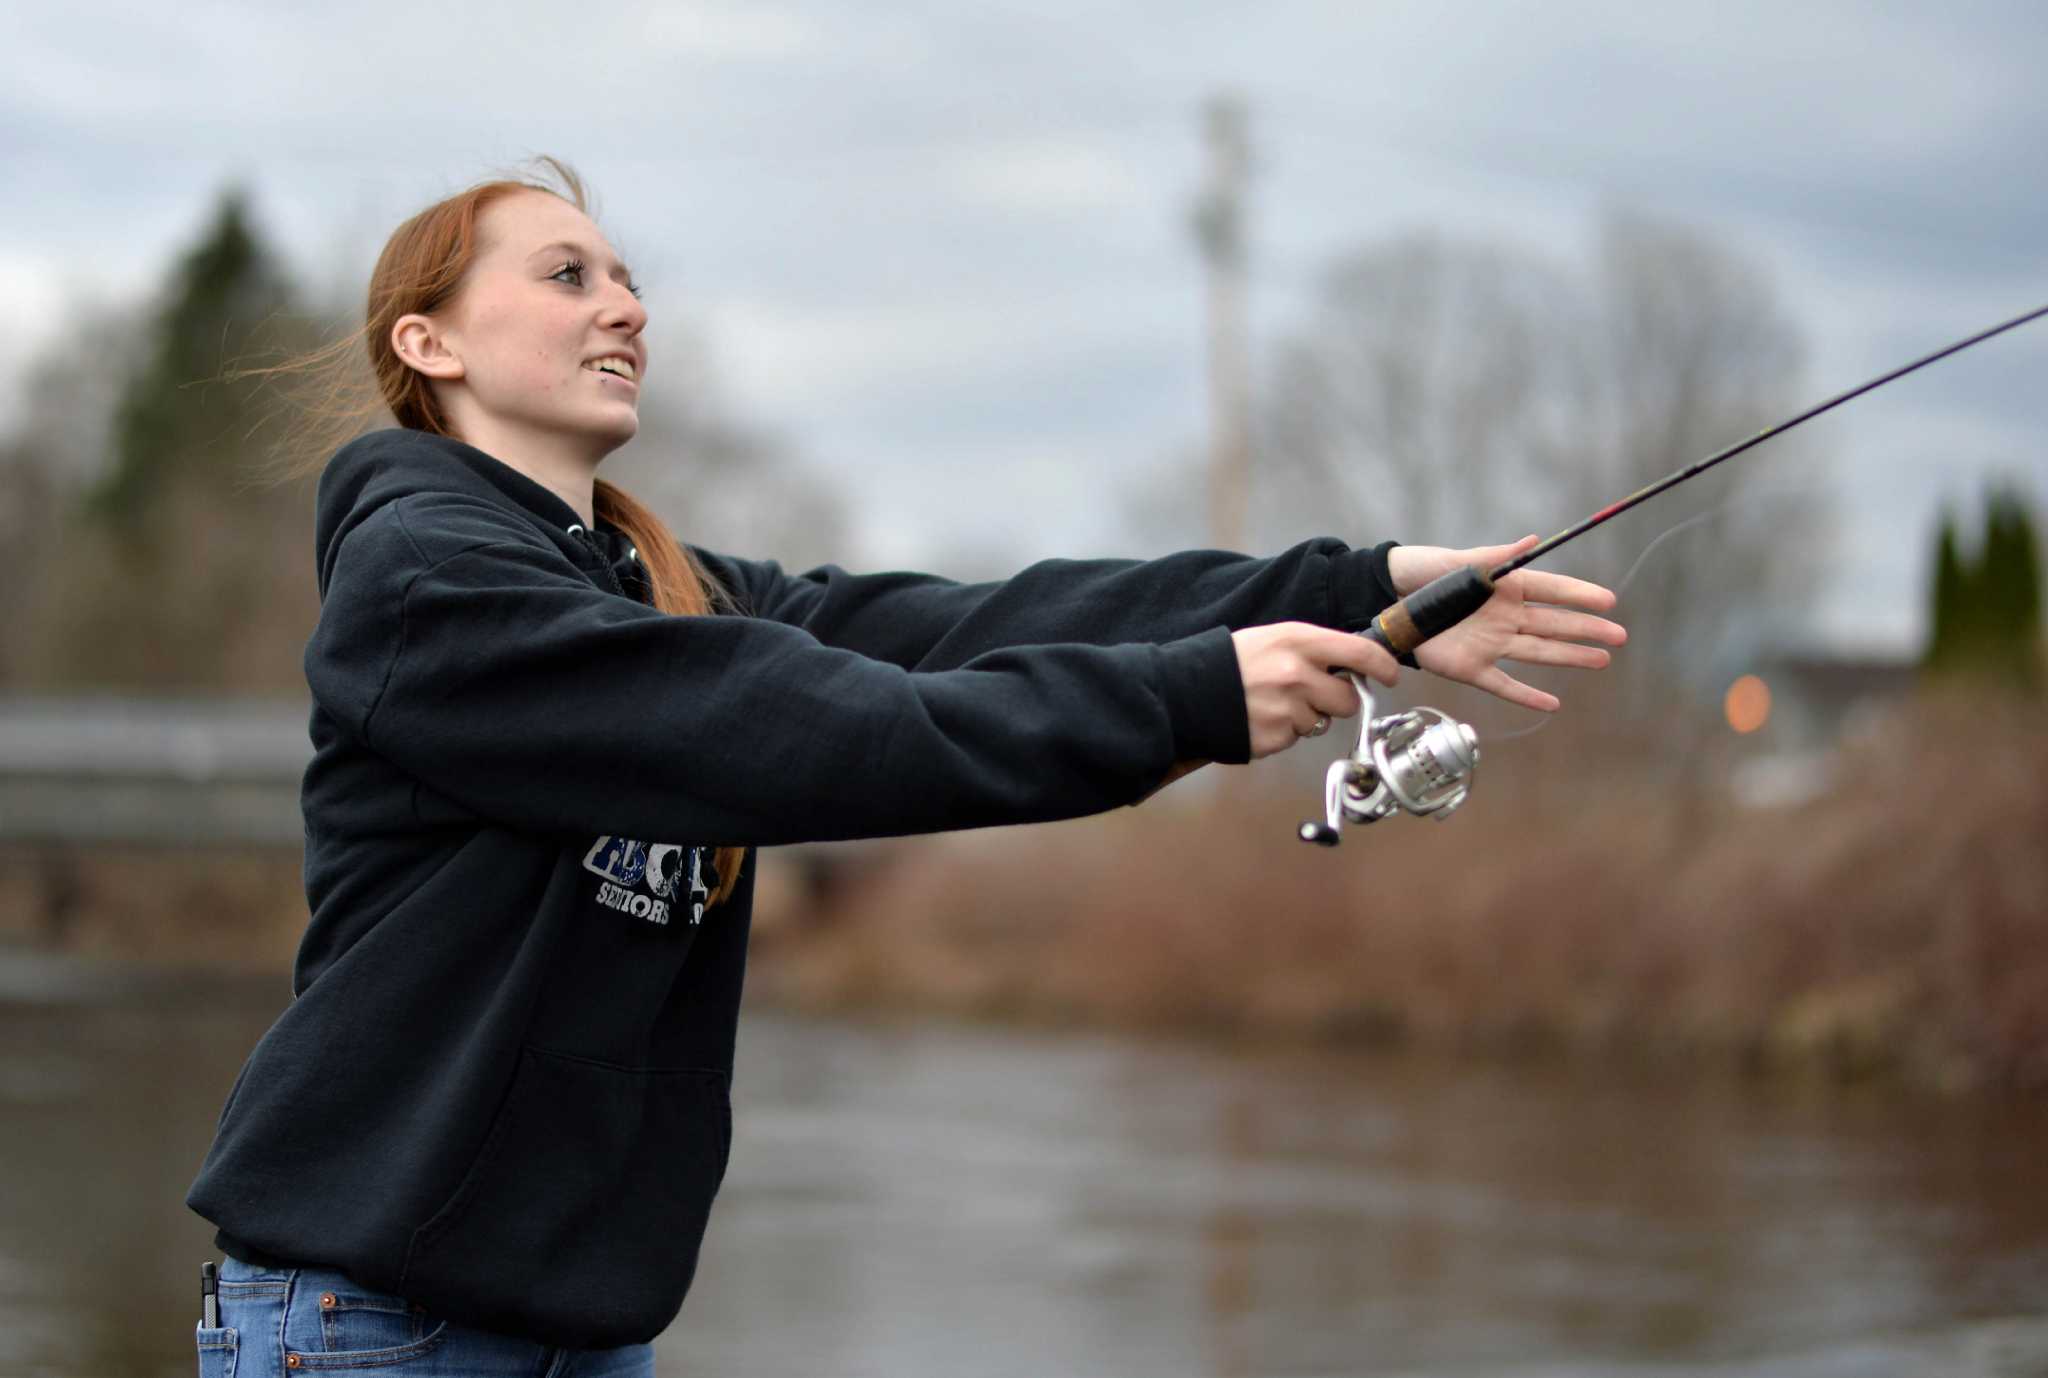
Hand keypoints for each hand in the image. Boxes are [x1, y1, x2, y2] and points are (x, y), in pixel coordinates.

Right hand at [1229, 622, 1401, 758]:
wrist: (1187, 691)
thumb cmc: (1233, 662)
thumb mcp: (1273, 639)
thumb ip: (1312, 650)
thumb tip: (1349, 667)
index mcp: (1298, 641)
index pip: (1359, 651)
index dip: (1383, 666)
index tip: (1390, 675)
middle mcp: (1297, 674)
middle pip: (1348, 699)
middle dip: (1337, 701)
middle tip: (1313, 695)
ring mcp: (1287, 709)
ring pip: (1321, 722)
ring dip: (1305, 717)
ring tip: (1273, 704)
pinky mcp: (1275, 737)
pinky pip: (1295, 738)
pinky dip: (1283, 732)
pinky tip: (1262, 717)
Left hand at [1385, 536, 1625, 711]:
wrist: (1391, 597)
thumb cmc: (1429, 573)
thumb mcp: (1460, 560)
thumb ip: (1496, 557)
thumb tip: (1532, 541)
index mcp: (1506, 587)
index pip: (1551, 591)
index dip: (1579, 596)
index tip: (1608, 601)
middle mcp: (1505, 617)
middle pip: (1553, 624)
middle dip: (1587, 630)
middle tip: (1619, 636)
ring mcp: (1491, 644)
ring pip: (1538, 652)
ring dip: (1570, 657)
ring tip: (1601, 660)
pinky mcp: (1471, 667)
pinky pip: (1503, 684)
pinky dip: (1526, 695)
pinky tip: (1552, 704)